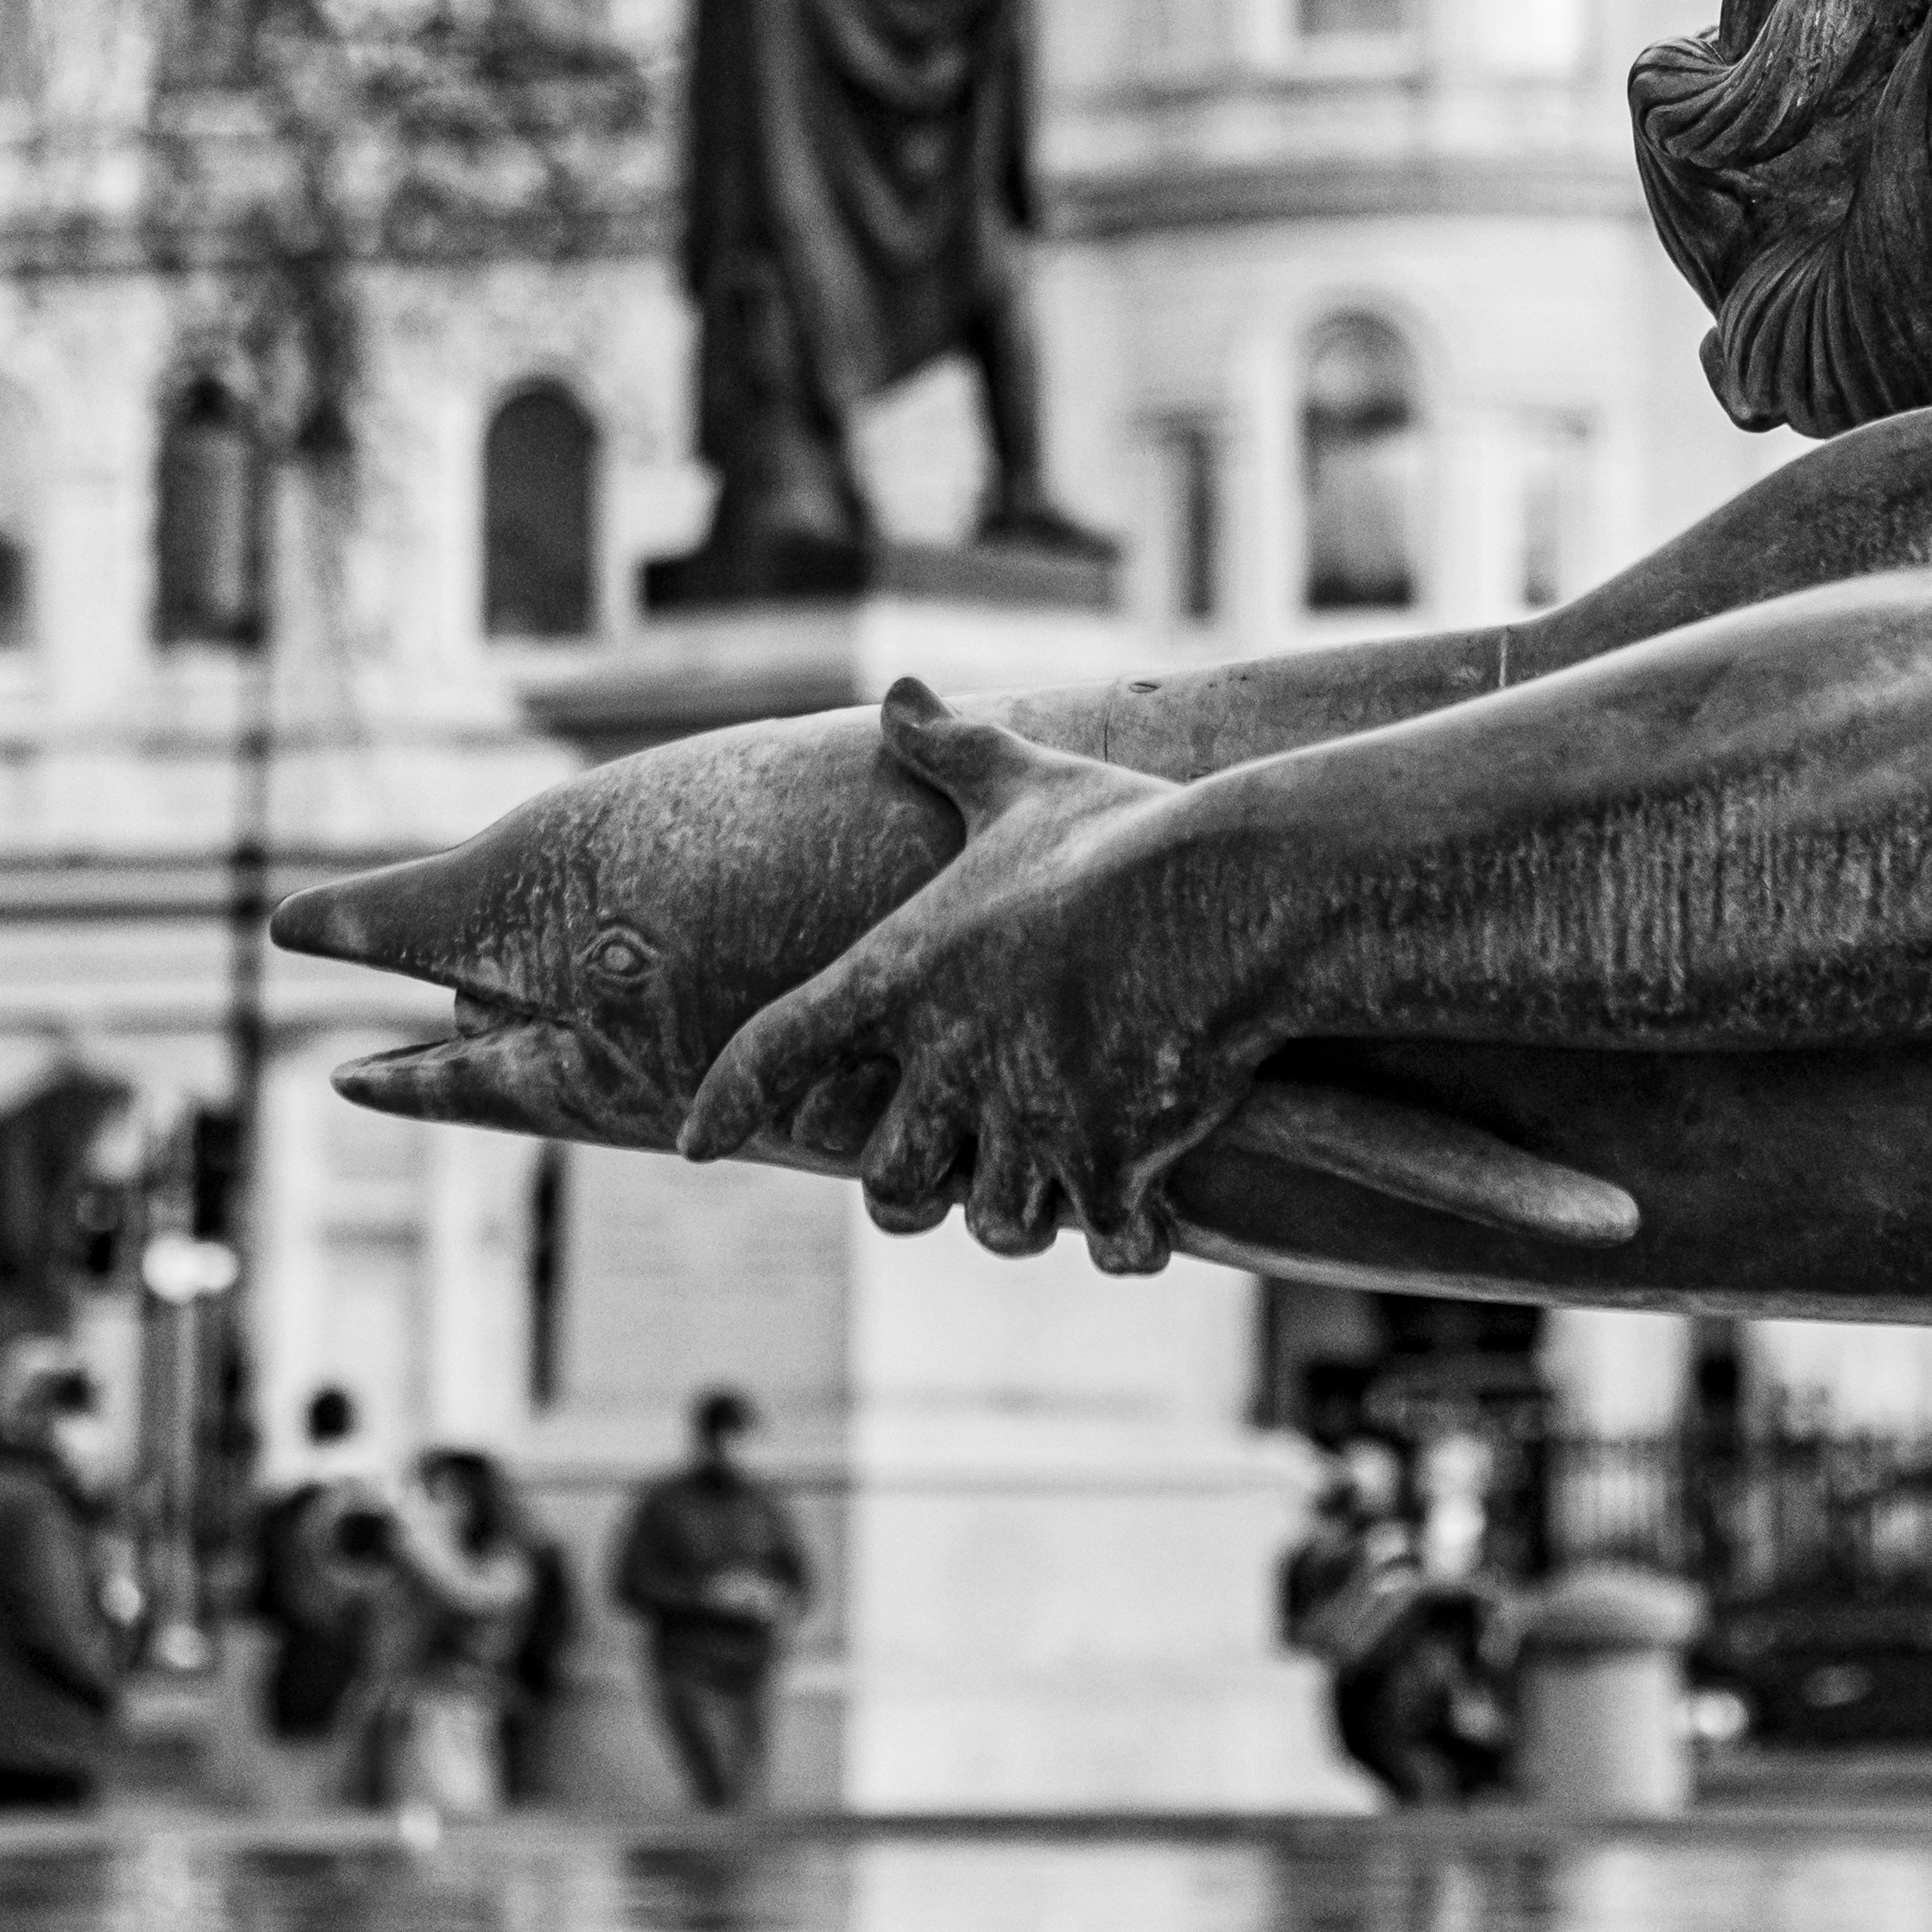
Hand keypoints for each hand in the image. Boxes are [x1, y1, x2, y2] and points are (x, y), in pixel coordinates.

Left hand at [681, 681, 1271, 1274]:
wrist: (1239, 889)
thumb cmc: (1131, 832)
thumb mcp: (1028, 783)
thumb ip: (953, 750)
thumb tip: (901, 691)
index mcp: (903, 970)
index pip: (777, 1047)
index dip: (729, 1098)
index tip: (692, 1144)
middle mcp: (947, 1057)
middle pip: (886, 1182)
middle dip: (915, 1191)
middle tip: (946, 1179)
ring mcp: (1026, 1118)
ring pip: (992, 1223)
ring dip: (1017, 1216)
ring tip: (1052, 1193)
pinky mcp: (1109, 1162)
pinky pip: (1101, 1239)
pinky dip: (1125, 1238)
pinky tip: (1148, 1223)